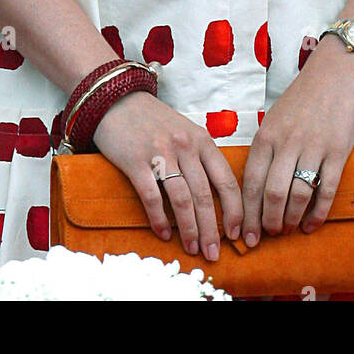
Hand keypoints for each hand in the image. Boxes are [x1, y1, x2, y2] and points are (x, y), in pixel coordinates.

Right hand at [92, 90, 243, 263]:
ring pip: (182, 199)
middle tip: (214, 253)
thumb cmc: (153, 121)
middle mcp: (184, 146)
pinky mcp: (135, 161)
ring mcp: (160, 152)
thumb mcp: (185, 131)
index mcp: (201, 140)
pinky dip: (159, 219)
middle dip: (212, 229)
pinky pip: (152, 196)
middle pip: (204, 195)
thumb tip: (216, 197)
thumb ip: (200, 157)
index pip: (226, 180)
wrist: (117, 99)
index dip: (234, 211)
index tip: (237, 234)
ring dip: (189, 229)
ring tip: (193, 249)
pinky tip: (163, 234)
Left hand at [241, 37, 353, 244]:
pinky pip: (326, 190)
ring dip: (292, 219)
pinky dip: (318, 213)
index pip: (250, 182)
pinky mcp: (337, 152)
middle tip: (268, 235)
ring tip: (288, 229)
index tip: (244, 234)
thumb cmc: (300, 101)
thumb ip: (265, 150)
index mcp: (266, 136)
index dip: (246, 213)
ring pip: (298, 194)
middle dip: (268, 221)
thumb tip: (253, 189)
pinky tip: (312, 225)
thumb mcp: (272, 120)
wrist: (333, 77)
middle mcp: (287, 143)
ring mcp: (313, 148)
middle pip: (272, 193)